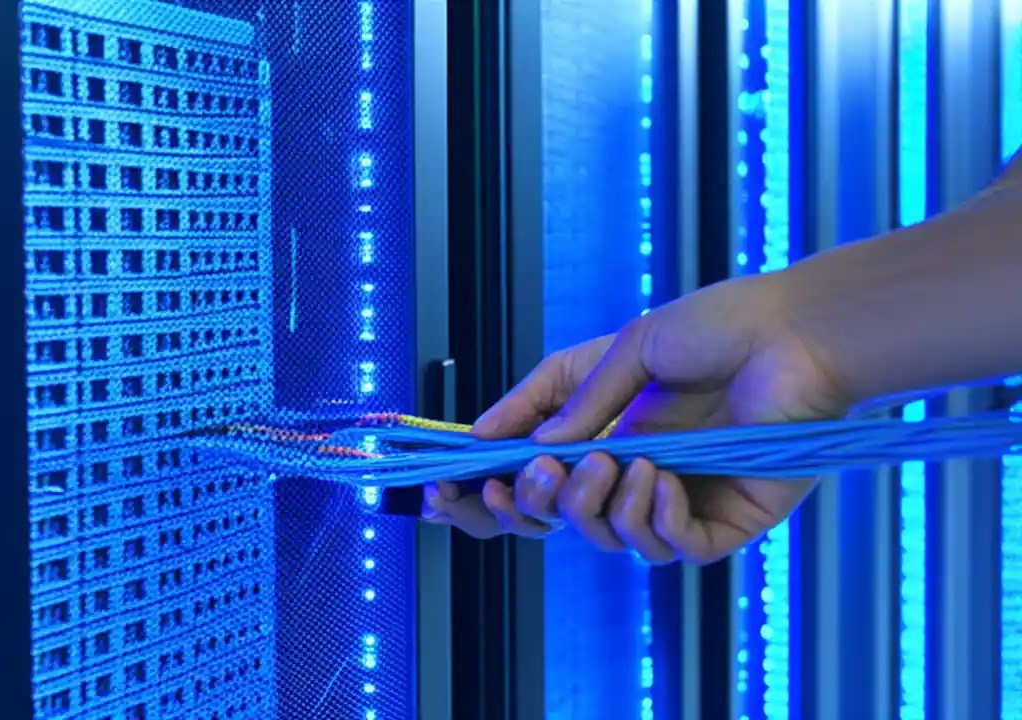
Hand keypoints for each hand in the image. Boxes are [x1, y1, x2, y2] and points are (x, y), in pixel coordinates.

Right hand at [422, 272, 852, 563]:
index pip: (534, 482)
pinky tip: (661, 477)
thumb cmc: (718, 326)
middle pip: (559, 523)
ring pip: (608, 539)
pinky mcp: (724, 522)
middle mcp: (634, 472)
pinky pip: (667, 548)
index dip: (490, 496)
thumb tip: (495, 440)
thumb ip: (563, 400)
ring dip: (594, 507)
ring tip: (615, 461)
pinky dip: (651, 520)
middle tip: (536, 472)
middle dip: (533, 504)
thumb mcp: (618, 350)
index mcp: (604, 432)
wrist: (797, 332)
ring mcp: (678, 500)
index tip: (449, 492)